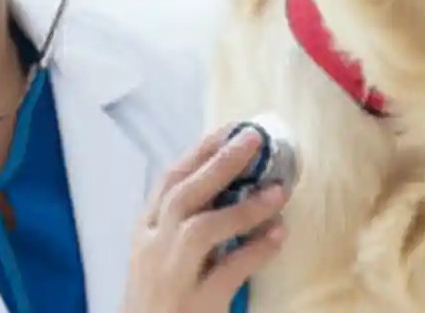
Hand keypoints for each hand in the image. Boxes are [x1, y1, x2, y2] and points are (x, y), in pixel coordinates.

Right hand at [121, 127, 288, 312]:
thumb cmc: (159, 298)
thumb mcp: (162, 254)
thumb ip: (185, 223)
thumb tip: (234, 186)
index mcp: (145, 232)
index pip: (169, 181)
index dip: (200, 151)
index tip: (231, 129)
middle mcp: (152, 249)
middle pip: (184, 195)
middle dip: (220, 164)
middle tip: (254, 140)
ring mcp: (170, 277)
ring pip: (202, 229)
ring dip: (243, 208)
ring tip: (279, 191)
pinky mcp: (194, 305)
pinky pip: (227, 272)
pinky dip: (255, 251)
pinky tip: (278, 236)